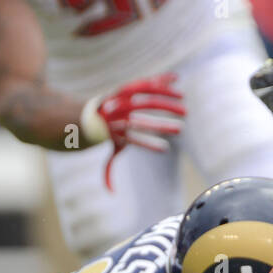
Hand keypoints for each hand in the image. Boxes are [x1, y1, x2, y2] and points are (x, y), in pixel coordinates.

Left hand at [81, 73, 185, 189]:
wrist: (89, 112)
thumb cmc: (107, 133)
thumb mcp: (108, 150)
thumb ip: (108, 171)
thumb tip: (111, 194)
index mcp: (115, 129)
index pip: (133, 138)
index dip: (149, 144)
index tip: (165, 150)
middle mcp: (118, 111)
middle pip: (141, 115)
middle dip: (161, 123)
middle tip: (181, 127)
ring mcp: (122, 97)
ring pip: (144, 94)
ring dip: (165, 97)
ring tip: (184, 101)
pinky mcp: (129, 87)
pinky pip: (146, 80)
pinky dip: (161, 79)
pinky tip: (177, 78)